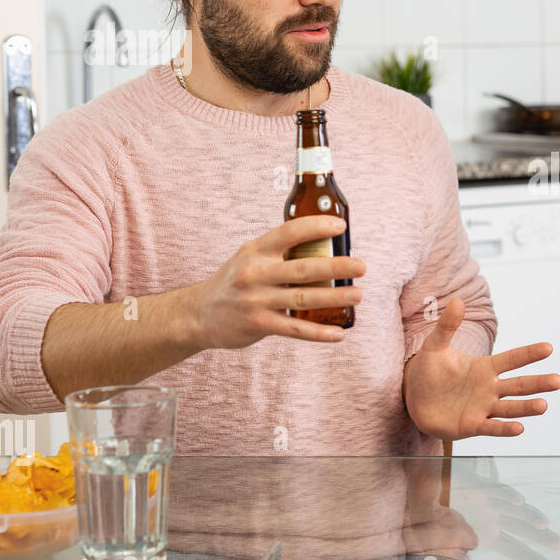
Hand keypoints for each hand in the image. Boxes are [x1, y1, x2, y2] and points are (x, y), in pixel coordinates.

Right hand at [182, 215, 365, 348]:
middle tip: (361, 266)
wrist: (199, 314)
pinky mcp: (259, 325)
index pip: (289, 232)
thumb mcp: (249, 257)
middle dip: (337, 267)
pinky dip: (319, 333)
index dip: (316, 227)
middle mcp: (256, 273)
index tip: (341, 226)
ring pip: (304, 299)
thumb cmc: (235, 281)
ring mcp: (257, 300)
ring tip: (358, 294)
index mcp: (256, 250)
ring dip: (335, 298)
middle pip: (304, 268)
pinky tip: (339, 333)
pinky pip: (295, 330)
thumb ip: (278, 252)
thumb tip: (323, 245)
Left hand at [403, 297, 559, 440]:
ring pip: (510, 408)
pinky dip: (505, 429)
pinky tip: (519, 428)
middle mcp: (489, 388)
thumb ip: (447, 326)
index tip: (548, 348)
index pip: (511, 359)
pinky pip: (492, 427)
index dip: (529, 354)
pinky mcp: (473, 426)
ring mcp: (483, 408)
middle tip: (558, 381)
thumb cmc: (427, 372)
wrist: (413, 399)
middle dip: (538, 383)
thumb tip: (456, 300)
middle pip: (518, 385)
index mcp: (484, 367)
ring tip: (543, 406)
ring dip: (527, 407)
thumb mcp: (435, 346)